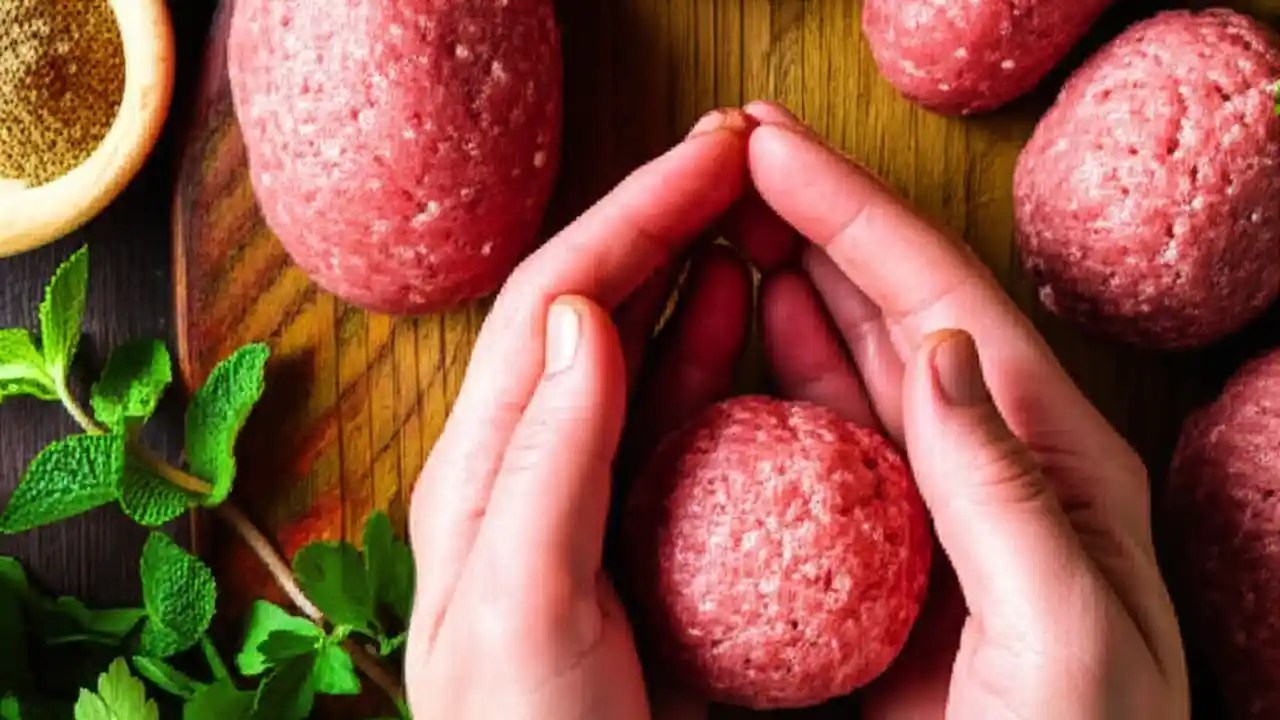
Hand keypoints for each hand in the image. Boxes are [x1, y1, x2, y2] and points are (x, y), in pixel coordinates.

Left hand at [403, 109, 757, 719]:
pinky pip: (677, 426)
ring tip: (751, 227)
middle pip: (594, 308)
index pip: (555, 301)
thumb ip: (547, 461)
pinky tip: (751, 332)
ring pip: (639, 357)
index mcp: (483, 470)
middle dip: (663, 224)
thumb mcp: (523, 603)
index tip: (713, 160)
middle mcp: (527, 469)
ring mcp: (586, 499)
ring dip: (692, 281)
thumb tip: (586, 318)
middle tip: (743, 167)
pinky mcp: (636, 536)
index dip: (631, 215)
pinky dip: (716, 364)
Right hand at [742, 102, 1189, 718]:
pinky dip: (779, 376)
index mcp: (1057, 462)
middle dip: (819, 224)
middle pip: (897, 311)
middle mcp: (993, 464)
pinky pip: (819, 442)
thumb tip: (935, 350)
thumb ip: (1006, 494)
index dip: (856, 216)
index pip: (946, 304)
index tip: (772, 152)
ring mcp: (931, 504)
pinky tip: (747, 336)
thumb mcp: (1068, 634)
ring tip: (733, 224)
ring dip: (794, 284)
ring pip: (855, 363)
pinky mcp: (878, 550)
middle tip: (738, 161)